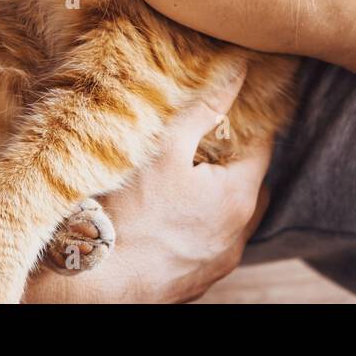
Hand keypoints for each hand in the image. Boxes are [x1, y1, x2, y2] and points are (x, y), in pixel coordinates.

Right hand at [25, 68, 271, 302]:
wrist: (92, 284)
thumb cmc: (127, 214)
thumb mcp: (165, 147)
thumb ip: (204, 108)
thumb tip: (238, 71)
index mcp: (238, 198)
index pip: (262, 147)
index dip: (245, 124)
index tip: (226, 111)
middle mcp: (238, 235)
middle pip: (250, 184)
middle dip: (233, 161)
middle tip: (201, 144)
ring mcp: (218, 262)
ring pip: (230, 217)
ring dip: (215, 197)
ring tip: (181, 180)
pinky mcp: (197, 281)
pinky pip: (209, 243)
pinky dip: (198, 225)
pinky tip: (167, 216)